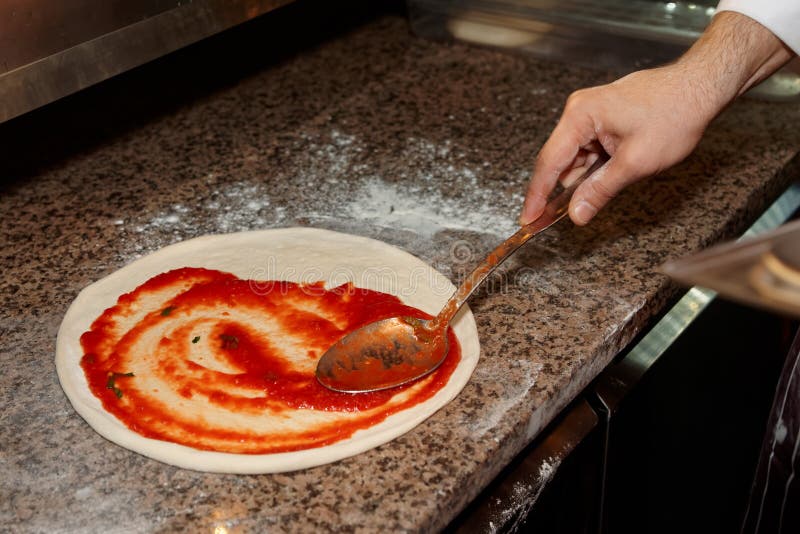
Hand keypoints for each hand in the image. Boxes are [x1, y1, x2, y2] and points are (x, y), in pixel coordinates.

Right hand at [519, 12, 793, 225]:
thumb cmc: (674, 115)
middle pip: (559, 160)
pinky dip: (594, 168)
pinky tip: (608, 176)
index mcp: (580, 116)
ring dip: (583, 178)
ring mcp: (589, 112)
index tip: (528, 219)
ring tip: (599, 189)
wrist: (701, 87)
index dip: (537, 195)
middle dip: (560, 190)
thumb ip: (600, 190)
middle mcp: (578, 110)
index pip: (549, 163)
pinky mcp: (602, 117)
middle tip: (555, 220)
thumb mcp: (635, 163)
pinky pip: (589, 149)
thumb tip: (576, 214)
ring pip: (576, 157)